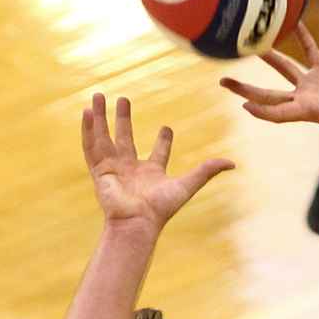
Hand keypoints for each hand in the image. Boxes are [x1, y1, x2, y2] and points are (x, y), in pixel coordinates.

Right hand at [82, 93, 233, 228]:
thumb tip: (233, 163)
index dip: (164, 140)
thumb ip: (206, 172)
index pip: (159, 153)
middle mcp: (131, 169)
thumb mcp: (187, 185)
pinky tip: (86, 112)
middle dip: (123, 119)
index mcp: (152, 173)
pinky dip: (87, 129)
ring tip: (97, 96)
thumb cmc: (160, 209)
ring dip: (100, 117)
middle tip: (123, 99)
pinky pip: (90, 146)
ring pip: (103, 137)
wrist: (136, 222)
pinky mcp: (99, 171)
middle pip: (125, 138)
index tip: (168, 128)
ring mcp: (113, 169)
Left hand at [219, 25, 318, 137]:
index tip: (244, 105)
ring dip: (268, 57)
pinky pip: (310, 53)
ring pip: (284, 69)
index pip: (280, 112)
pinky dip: (304, 38)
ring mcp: (312, 87)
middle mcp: (304, 99)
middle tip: (222, 82)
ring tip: (251, 45)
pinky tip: (296, 22)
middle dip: (246, 89)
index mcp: (309, 111)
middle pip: (268, 94)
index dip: (263, 111)